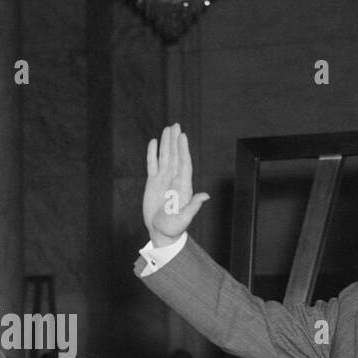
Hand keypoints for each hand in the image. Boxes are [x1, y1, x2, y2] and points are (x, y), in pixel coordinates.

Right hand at [144, 124, 209, 246]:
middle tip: (176, 125)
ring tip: (167, 129)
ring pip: (164, 157)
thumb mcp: (184, 218)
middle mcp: (174, 179)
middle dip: (175, 141)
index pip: (183, 163)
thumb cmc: (174, 227)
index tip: (182, 136)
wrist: (161, 232)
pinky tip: (153, 142)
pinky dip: (152, 154)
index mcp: (183, 185)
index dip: (183, 150)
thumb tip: (205, 196)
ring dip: (166, 144)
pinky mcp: (152, 183)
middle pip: (175, 156)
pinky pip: (152, 165)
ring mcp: (163, 180)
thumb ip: (193, 206)